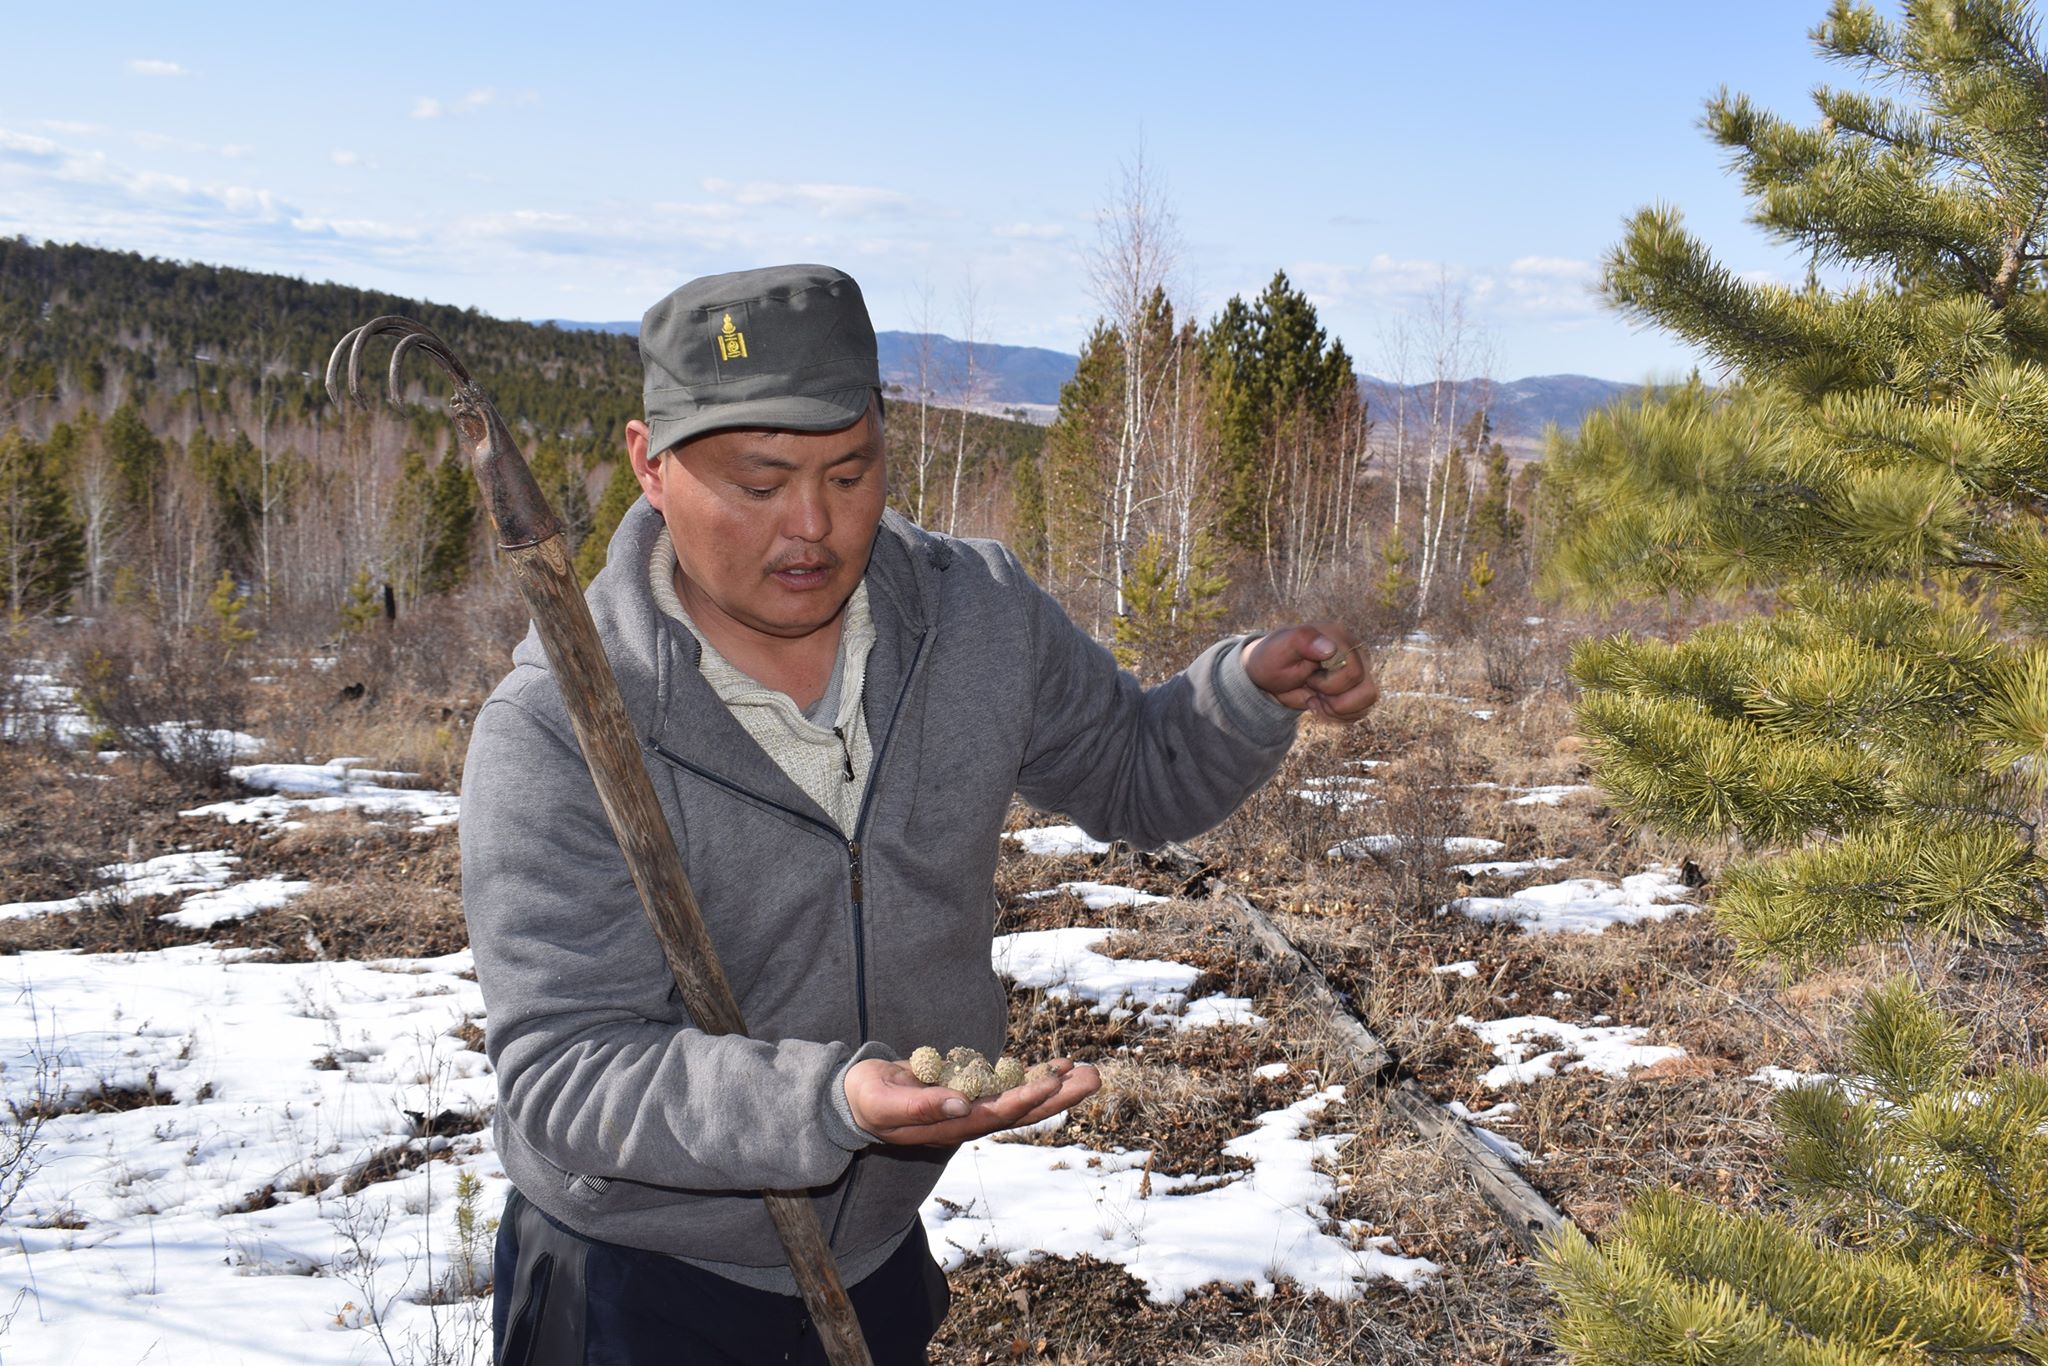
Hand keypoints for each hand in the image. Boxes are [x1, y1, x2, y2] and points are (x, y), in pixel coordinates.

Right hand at [844, 1057, 1100, 1146]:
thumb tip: (962, 1104)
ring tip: (1087, 1072)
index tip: (1056, 1079)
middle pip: (1023, 1111)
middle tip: (1095, 1077)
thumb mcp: (885, 1103)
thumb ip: (921, 1106)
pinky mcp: (971, 1096)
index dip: (1029, 1097)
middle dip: (1059, 1094)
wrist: (855, 1102)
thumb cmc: (867, 1101)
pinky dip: (1034, 1077)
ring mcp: (972, 1109)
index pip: (999, 1113)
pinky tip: (1057, 1067)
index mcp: (952, 1125)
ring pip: (1022, 1100)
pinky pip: (1010, 1088)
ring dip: (1055, 1086)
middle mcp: (969, 1121)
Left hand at [1242, 622, 1378, 722]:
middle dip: (1332, 699)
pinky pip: (1362, 710)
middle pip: (1365, 689)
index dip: (1329, 685)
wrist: (1269, 676)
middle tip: (1311, 687)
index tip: (1308, 678)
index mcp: (1338, 637)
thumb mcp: (1280, 647)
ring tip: (1317, 699)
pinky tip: (1322, 704)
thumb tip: (1330, 649)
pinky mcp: (1358, 686)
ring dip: (1338, 709)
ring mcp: (1359, 669)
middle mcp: (1355, 651)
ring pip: (1369, 698)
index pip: (1353, 671)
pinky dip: (1340, 715)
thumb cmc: (1274, 659)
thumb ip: (1303, 641)